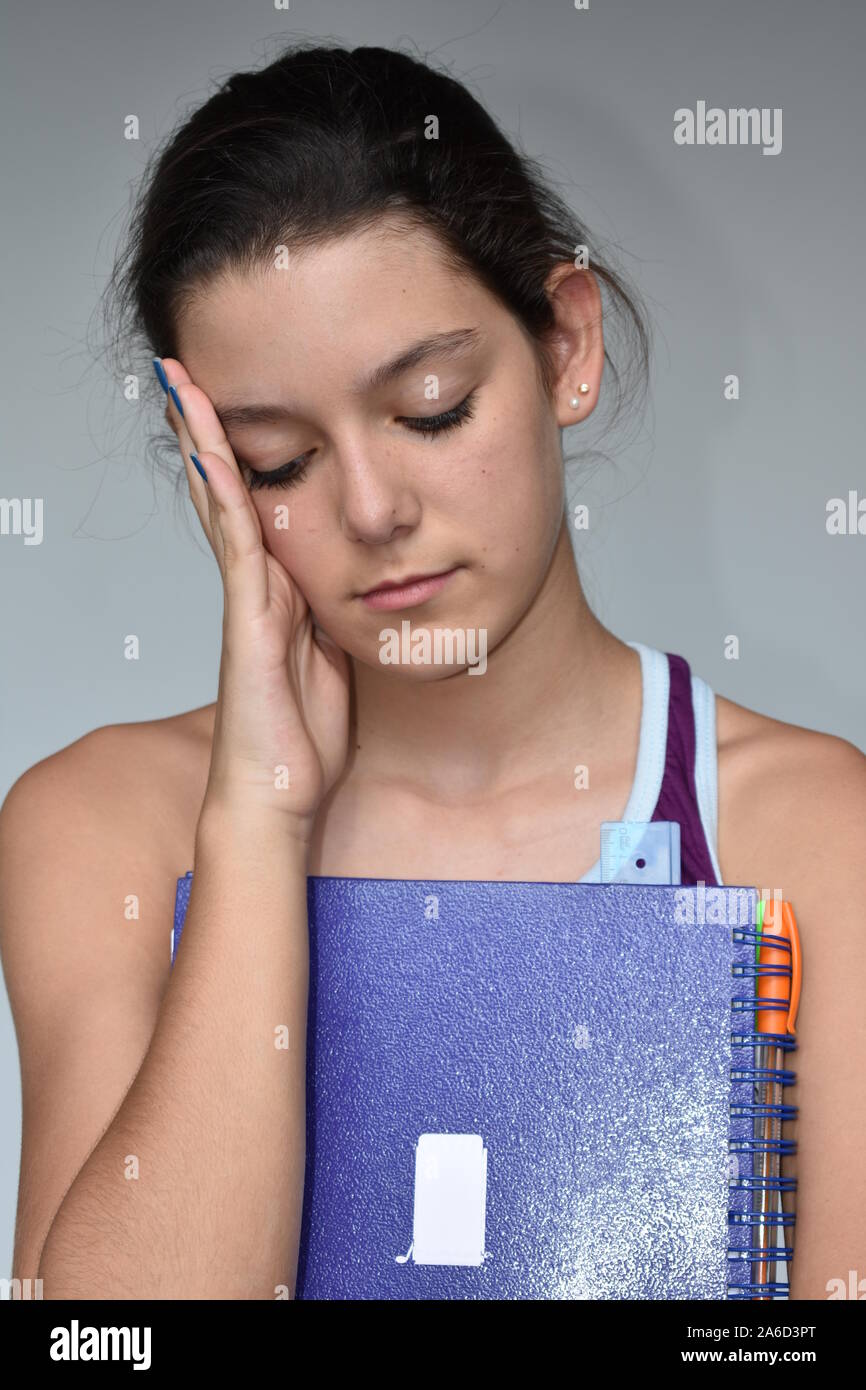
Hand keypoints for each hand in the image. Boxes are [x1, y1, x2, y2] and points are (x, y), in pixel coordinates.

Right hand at [157, 357, 350, 833]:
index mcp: (281, 594)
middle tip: (188, 376)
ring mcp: (247, 601)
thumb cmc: (303, 740)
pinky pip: (238, 545)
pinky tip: (213, 453)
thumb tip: (358, 590)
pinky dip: (223, 496)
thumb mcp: (336, 665)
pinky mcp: (247, 620)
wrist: (278, 795)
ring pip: (224, 506)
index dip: (245, 460)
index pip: (258, 510)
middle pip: (229, 495)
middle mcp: (257, 588)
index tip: (237, 408)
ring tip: (183, 387)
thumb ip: (336, 622)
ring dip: (204, 446)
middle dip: (210, 435)